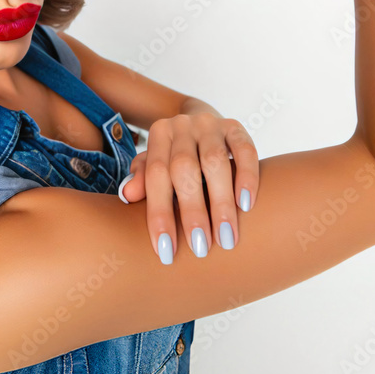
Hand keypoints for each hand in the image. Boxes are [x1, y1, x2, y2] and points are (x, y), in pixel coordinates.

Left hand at [117, 113, 259, 263]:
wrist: (201, 123)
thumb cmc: (174, 155)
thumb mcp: (155, 163)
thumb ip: (141, 178)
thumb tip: (127, 195)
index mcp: (159, 135)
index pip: (156, 175)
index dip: (159, 213)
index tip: (166, 250)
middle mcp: (182, 126)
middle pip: (184, 168)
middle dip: (192, 211)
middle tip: (200, 248)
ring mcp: (210, 125)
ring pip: (215, 162)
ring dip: (221, 203)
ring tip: (226, 238)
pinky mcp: (236, 127)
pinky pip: (245, 150)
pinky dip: (246, 177)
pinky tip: (246, 206)